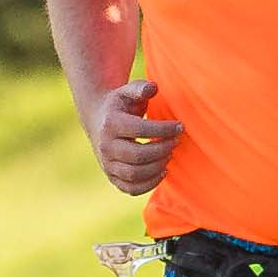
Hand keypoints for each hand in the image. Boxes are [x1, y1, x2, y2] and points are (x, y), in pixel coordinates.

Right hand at [86, 77, 181, 198]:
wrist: (98, 120)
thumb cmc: (120, 104)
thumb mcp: (128, 91)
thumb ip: (141, 88)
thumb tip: (153, 87)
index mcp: (110, 123)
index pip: (140, 130)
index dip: (164, 130)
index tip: (180, 127)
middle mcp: (106, 146)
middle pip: (138, 156)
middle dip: (162, 150)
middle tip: (176, 142)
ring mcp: (107, 164)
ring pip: (134, 175)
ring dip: (158, 167)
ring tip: (169, 155)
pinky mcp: (111, 177)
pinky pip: (130, 188)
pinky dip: (149, 184)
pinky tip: (162, 171)